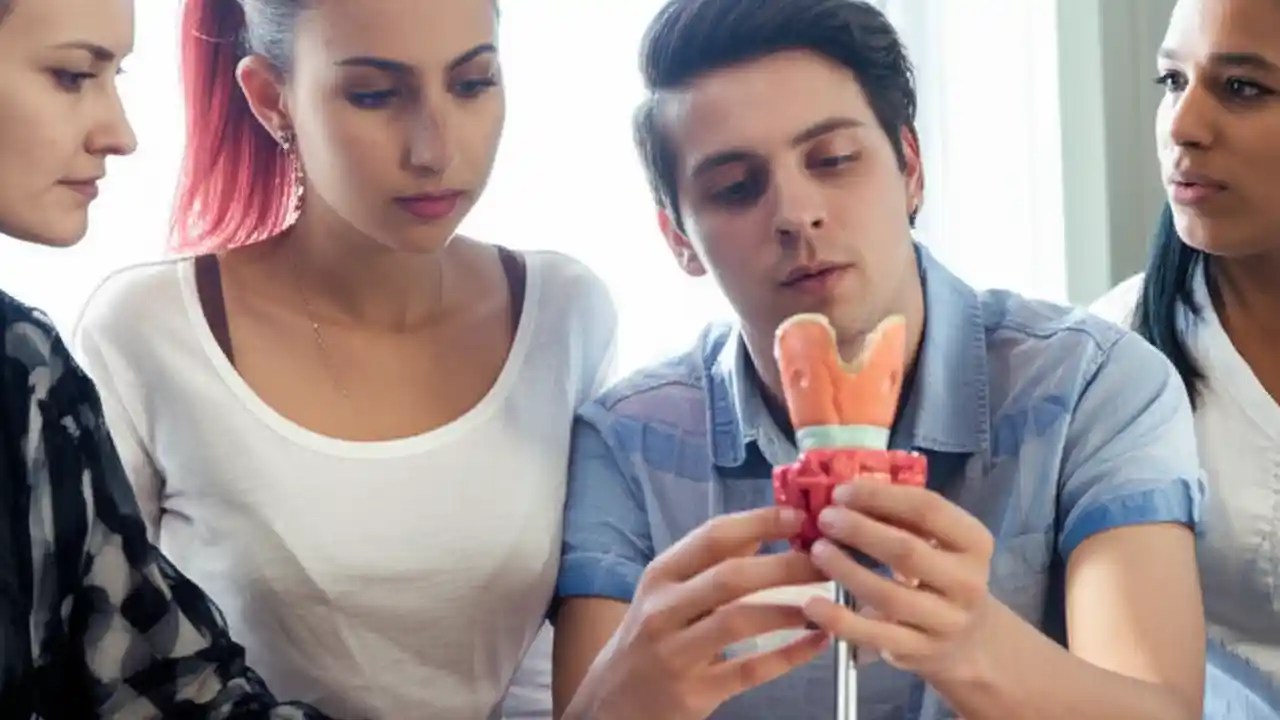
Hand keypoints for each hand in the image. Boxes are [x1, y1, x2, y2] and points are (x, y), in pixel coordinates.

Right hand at [569, 507, 830, 719]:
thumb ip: (712, 562)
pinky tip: (817, 642)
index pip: (713, 537)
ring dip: (790, 609)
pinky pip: (750, 670)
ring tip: (827, 601)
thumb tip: (766, 527)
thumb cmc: (647, 639)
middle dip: (785, 565)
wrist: (610, 704)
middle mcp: (663, 610)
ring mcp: (675, 654)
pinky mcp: (692, 693)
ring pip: (740, 621)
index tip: (800, 517)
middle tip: (827, 559)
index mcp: (660, 576)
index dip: (760, 523)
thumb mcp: (666, 593)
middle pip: (731, 576)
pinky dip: (789, 655)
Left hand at [802, 481, 996, 681]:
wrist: (969, 638)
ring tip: (818, 551)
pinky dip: (839, 620)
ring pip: (888, 595)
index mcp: (974, 542)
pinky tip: (813, 604)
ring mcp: (945, 621)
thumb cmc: (941, 572)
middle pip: (906, 550)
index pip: (928, 509)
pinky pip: (874, 635)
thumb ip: (901, 517)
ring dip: (846, 570)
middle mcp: (967, 582)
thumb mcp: (937, 541)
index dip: (880, 496)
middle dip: (859, 530)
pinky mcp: (920, 651)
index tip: (841, 491)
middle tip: (825, 518)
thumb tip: (844, 494)